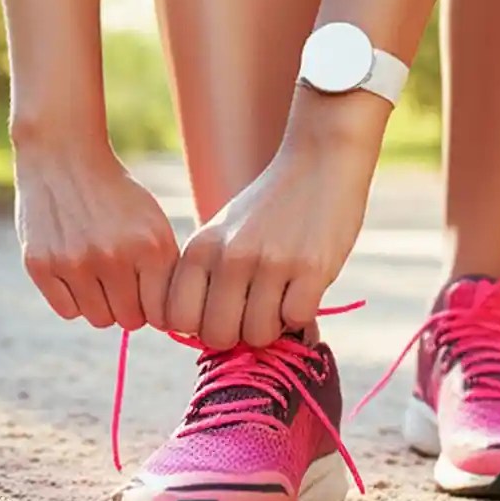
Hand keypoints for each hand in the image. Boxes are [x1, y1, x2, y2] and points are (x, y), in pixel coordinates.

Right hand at [15, 147, 178, 329]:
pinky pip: (68, 311)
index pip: (161, 313)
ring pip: (99, 319)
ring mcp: (74, 263)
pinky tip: (74, 270)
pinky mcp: (41, 265)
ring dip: (101, 304)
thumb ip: (165, 270)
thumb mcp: (154, 223)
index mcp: (150, 247)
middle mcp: (113, 257)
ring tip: (98, 274)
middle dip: (129, 306)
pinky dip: (73, 299)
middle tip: (122, 282)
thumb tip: (171, 324)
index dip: (156, 308)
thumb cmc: (116, 195)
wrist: (64, 155)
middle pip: (130, 320)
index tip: (149, 296)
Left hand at [166, 137, 375, 348]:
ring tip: (282, 298)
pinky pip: (296, 320)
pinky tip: (304, 290)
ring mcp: (270, 262)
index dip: (202, 327)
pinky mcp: (311, 268)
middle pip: (218, 336)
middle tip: (256, 313)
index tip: (224, 314)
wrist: (320, 163)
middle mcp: (229, 256)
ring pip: (258, 334)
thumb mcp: (224, 232)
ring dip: (273, 326)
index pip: (179, 319)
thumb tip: (204, 338)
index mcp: (200, 248)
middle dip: (239, 334)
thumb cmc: (271, 207)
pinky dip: (301, 315)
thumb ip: (208, 277)